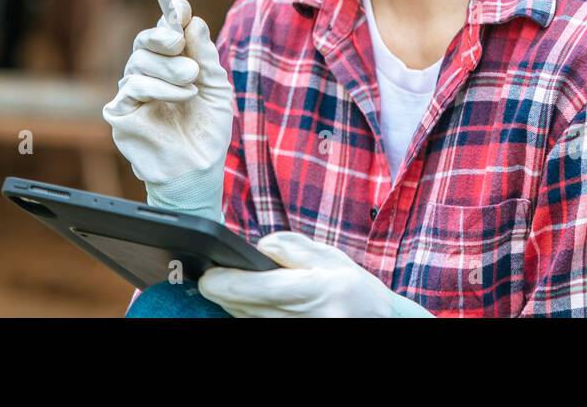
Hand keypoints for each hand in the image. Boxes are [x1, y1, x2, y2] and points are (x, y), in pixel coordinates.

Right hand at [102, 0, 233, 188]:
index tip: (178, 4)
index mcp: (170, 65)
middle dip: (165, 37)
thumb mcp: (216, 86)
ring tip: (191, 83)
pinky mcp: (120, 111)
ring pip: (138, 60)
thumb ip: (204, 54)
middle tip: (181, 44)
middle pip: (145, 40)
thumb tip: (193, 20)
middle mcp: (148, 74)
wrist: (200, 168)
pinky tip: (182, 97)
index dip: (170, 14)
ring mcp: (132, 92)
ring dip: (169, 69)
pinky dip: (160, 88)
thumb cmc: (208, 130)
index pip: (164, 31)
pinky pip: (132, 86)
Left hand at [196, 231, 433, 317]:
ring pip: (244, 320)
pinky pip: (255, 327)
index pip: (254, 289)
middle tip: (213, 276)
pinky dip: (247, 315)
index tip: (209, 272)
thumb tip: (257, 248)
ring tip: (232, 287)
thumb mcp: (329, 257)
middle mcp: (300, 318)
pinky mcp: (285, 339)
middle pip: (242, 307)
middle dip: (222, 290)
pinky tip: (249, 304)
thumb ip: (291, 247)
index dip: (222, 281)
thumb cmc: (354, 290)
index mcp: (312, 290)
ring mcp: (291, 333)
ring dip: (233, 303)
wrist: (376, 323)